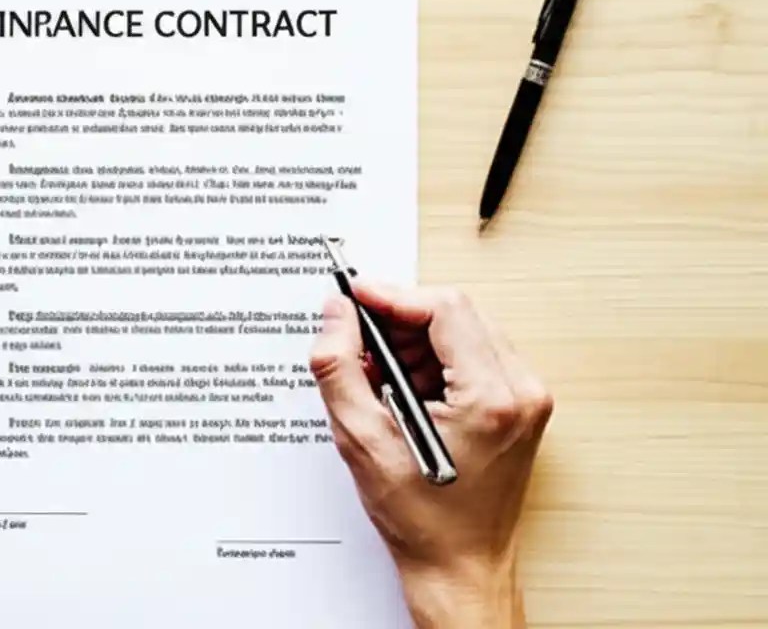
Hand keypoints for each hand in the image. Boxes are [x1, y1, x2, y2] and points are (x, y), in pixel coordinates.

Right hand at [310, 283, 552, 628]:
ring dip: (415, 342)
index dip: (392, 295)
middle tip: (359, 342)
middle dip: (400, 321)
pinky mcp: (519, 406)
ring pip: (464, 332)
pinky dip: (433, 361)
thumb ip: (339, 368)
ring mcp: (526, 399)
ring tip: (377, 375)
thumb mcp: (362, 440)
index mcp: (491, 398)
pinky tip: (403, 389)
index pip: (444, 309)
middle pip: (457, 315)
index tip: (356, 297)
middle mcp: (521, 392)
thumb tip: (335, 317)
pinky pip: (474, 356)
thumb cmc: (422, 520)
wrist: (460, 565)